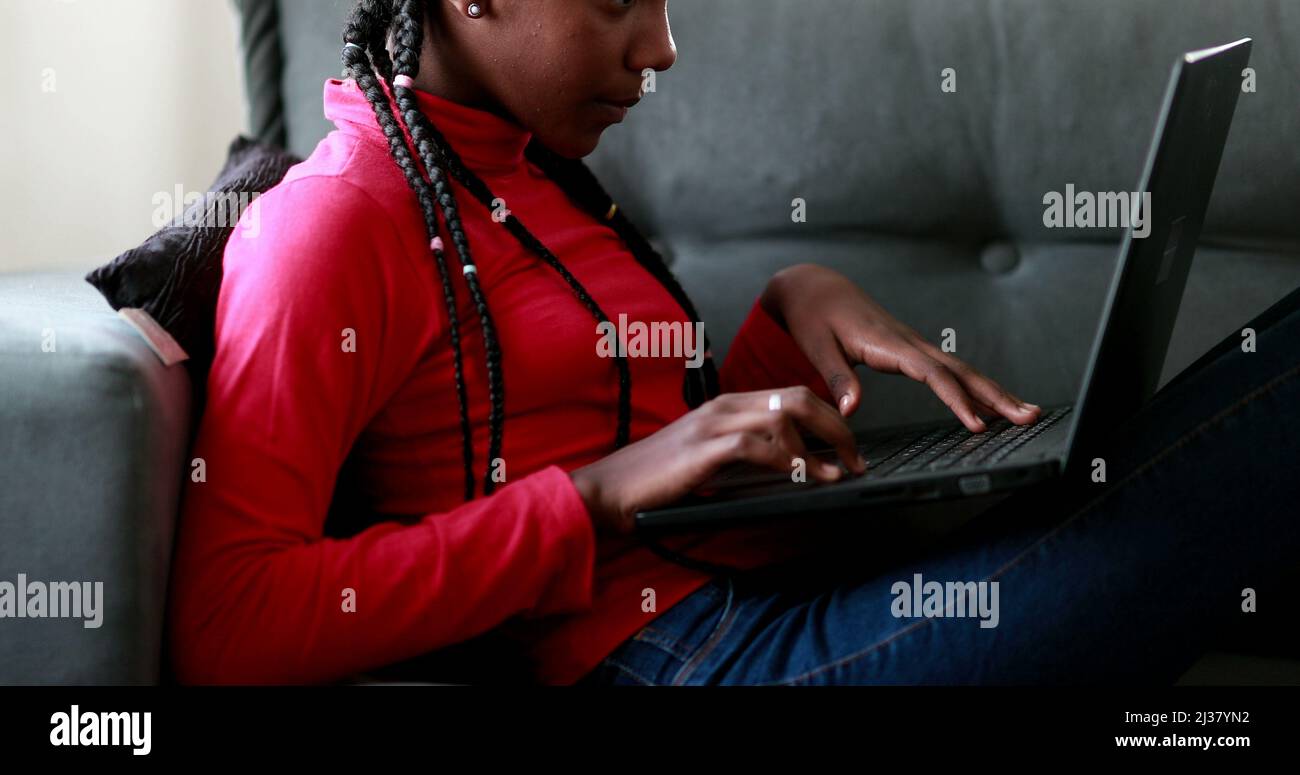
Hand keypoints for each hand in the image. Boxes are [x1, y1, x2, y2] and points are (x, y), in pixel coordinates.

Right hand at [570, 386, 867, 533]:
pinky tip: (806, 477)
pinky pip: (759, 444)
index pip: (788, 395)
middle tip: (856, 457)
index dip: (826, 417)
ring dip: (820, 444)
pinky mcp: (704, 449)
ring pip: (784, 413)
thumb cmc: (655, 481)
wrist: (608, 489)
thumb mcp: (706, 462)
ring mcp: (712, 424)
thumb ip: (743, 456)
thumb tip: (791, 467)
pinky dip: (790, 460)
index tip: (846, 448)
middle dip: (835, 425)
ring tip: (837, 471)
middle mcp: (722, 406)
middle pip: (796, 396)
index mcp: (724, 406)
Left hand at [761, 263, 1040, 432]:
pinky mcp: (911, 348)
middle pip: (961, 371)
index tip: (977, 424)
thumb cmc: (813, 317)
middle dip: (997, 395)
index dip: (956, 399)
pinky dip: (974, 385)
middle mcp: (908, 342)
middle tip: (1028, 417)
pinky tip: (990, 400)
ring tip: (1026, 412)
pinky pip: (950, 368)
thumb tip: (850, 411)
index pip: (932, 374)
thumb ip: (837, 379)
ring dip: (994, 391)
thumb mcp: (817, 348)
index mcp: (888, 343)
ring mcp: (913, 344)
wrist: (815, 287)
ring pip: (962, 369)